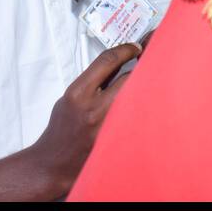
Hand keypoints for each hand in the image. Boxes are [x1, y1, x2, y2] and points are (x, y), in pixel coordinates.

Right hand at [29, 43, 141, 193]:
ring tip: (158, 79)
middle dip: (144, 65)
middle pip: (130, 77)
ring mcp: (107, 127)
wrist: (53, 163)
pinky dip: (144, 110)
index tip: (136, 47)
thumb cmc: (61, 129)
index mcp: (78, 93)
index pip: (107, 61)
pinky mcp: (116, 141)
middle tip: (155, 57)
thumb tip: (117, 66)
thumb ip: (92, 82)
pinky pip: (136, 119)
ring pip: (137, 98)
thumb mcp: (69, 98)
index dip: (125, 49)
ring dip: (147, 88)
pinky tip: (151, 105)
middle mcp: (94, 108)